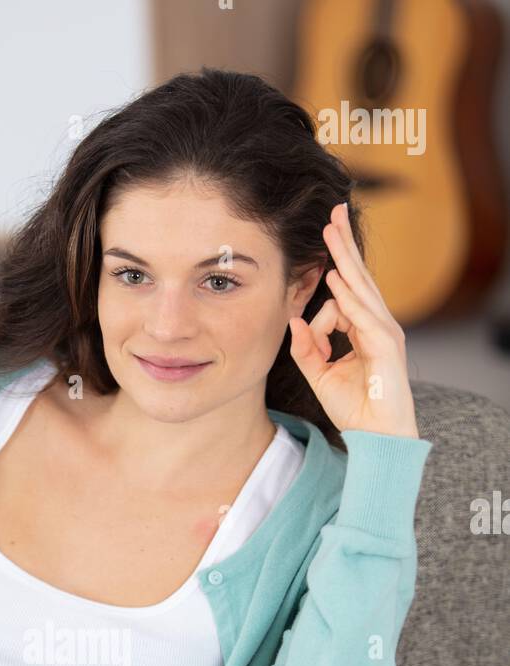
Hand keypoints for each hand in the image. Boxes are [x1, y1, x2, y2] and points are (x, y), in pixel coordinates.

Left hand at [289, 202, 418, 438]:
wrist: (377, 436)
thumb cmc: (354, 408)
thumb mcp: (320, 375)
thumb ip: (307, 348)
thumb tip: (295, 320)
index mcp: (364, 329)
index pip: (345, 295)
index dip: (327, 284)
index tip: (315, 267)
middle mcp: (377, 325)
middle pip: (359, 277)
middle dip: (345, 245)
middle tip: (334, 213)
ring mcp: (384, 333)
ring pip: (362, 288)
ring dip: (346, 257)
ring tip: (332, 230)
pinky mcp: (386, 346)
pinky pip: (364, 316)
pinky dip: (350, 298)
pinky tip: (336, 279)